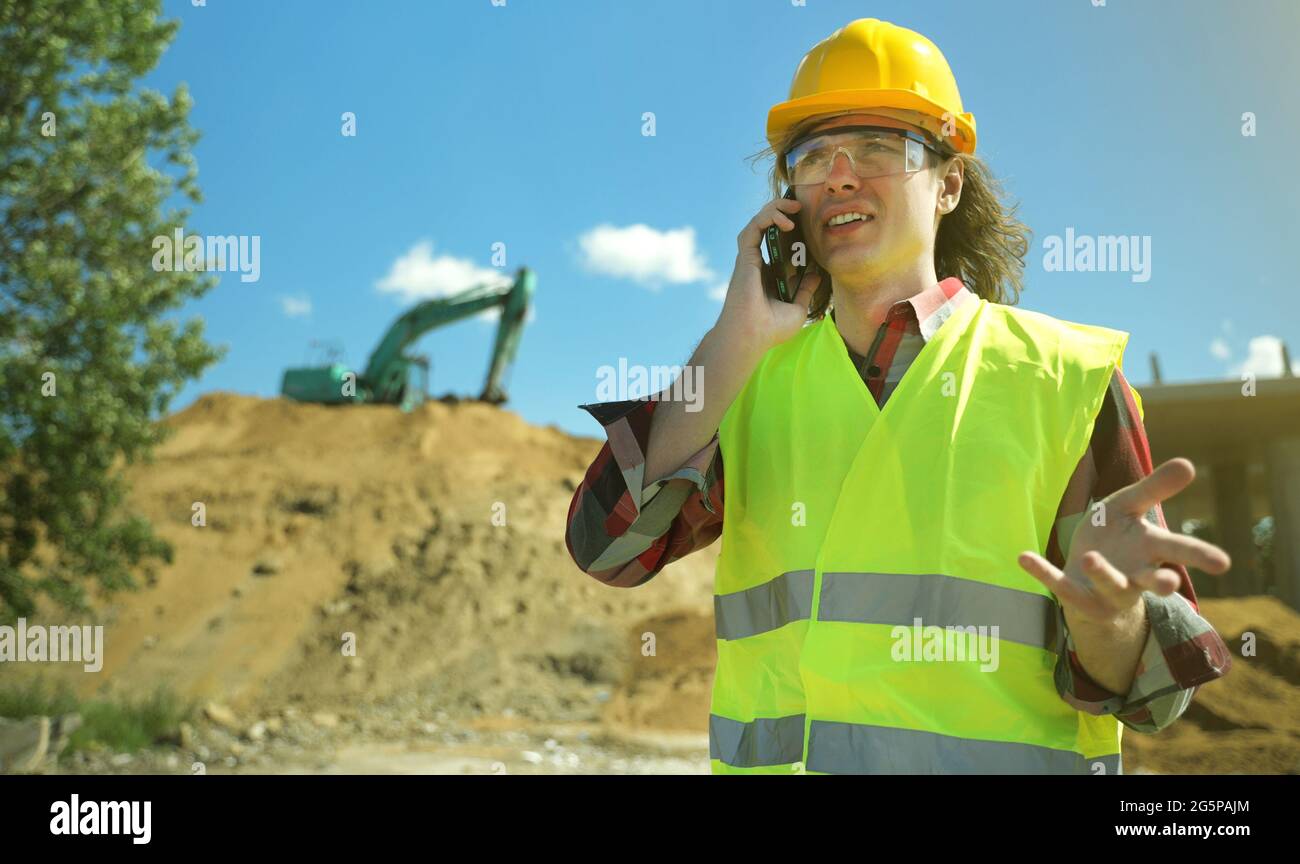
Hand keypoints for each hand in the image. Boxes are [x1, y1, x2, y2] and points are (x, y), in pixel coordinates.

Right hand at [718, 196, 824, 352]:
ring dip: (775, 209)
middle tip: (800, 206)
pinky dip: (767, 218)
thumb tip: (816, 274)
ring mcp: (750, 259)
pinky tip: (785, 220)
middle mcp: (757, 263)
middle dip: (782, 211)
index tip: (807, 223)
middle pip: (768, 227)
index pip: (779, 243)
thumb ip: (805, 290)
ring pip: (758, 222)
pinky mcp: (745, 257)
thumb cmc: (771, 329)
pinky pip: (753, 228)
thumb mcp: (797, 309)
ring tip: (794, 205)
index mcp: (768, 274)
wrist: (753, 336)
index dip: (791, 229)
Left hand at [1017, 457, 1230, 627]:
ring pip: (1111, 586)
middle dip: (1162, 582)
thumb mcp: (1130, 508)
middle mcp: (1135, 575)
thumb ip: (1154, 489)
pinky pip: (1060, 586)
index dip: (1199, 556)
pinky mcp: (1077, 598)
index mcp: (1150, 551)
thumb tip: (1189, 464)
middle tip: (1170, 583)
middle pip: (1153, 580)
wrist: (1088, 574)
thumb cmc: (1116, 537)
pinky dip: (1044, 573)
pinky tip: (1024, 556)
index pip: (1178, 551)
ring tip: (1093, 558)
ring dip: (1103, 574)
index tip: (1223, 563)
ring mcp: (1107, 591)